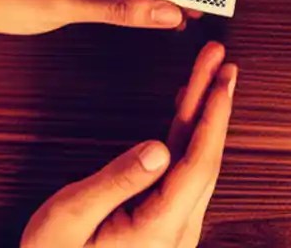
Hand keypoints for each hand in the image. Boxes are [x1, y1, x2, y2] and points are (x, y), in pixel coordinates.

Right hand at [22, 42, 236, 247]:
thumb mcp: (68, 219)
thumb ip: (115, 183)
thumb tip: (159, 149)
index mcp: (158, 230)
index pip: (197, 167)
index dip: (212, 121)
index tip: (221, 85)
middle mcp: (177, 230)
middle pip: (202, 157)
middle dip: (212, 105)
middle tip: (221, 61)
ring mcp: (174, 226)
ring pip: (195, 160)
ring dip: (202, 114)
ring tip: (211, 72)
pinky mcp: (164, 220)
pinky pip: (182, 170)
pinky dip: (185, 134)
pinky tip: (188, 108)